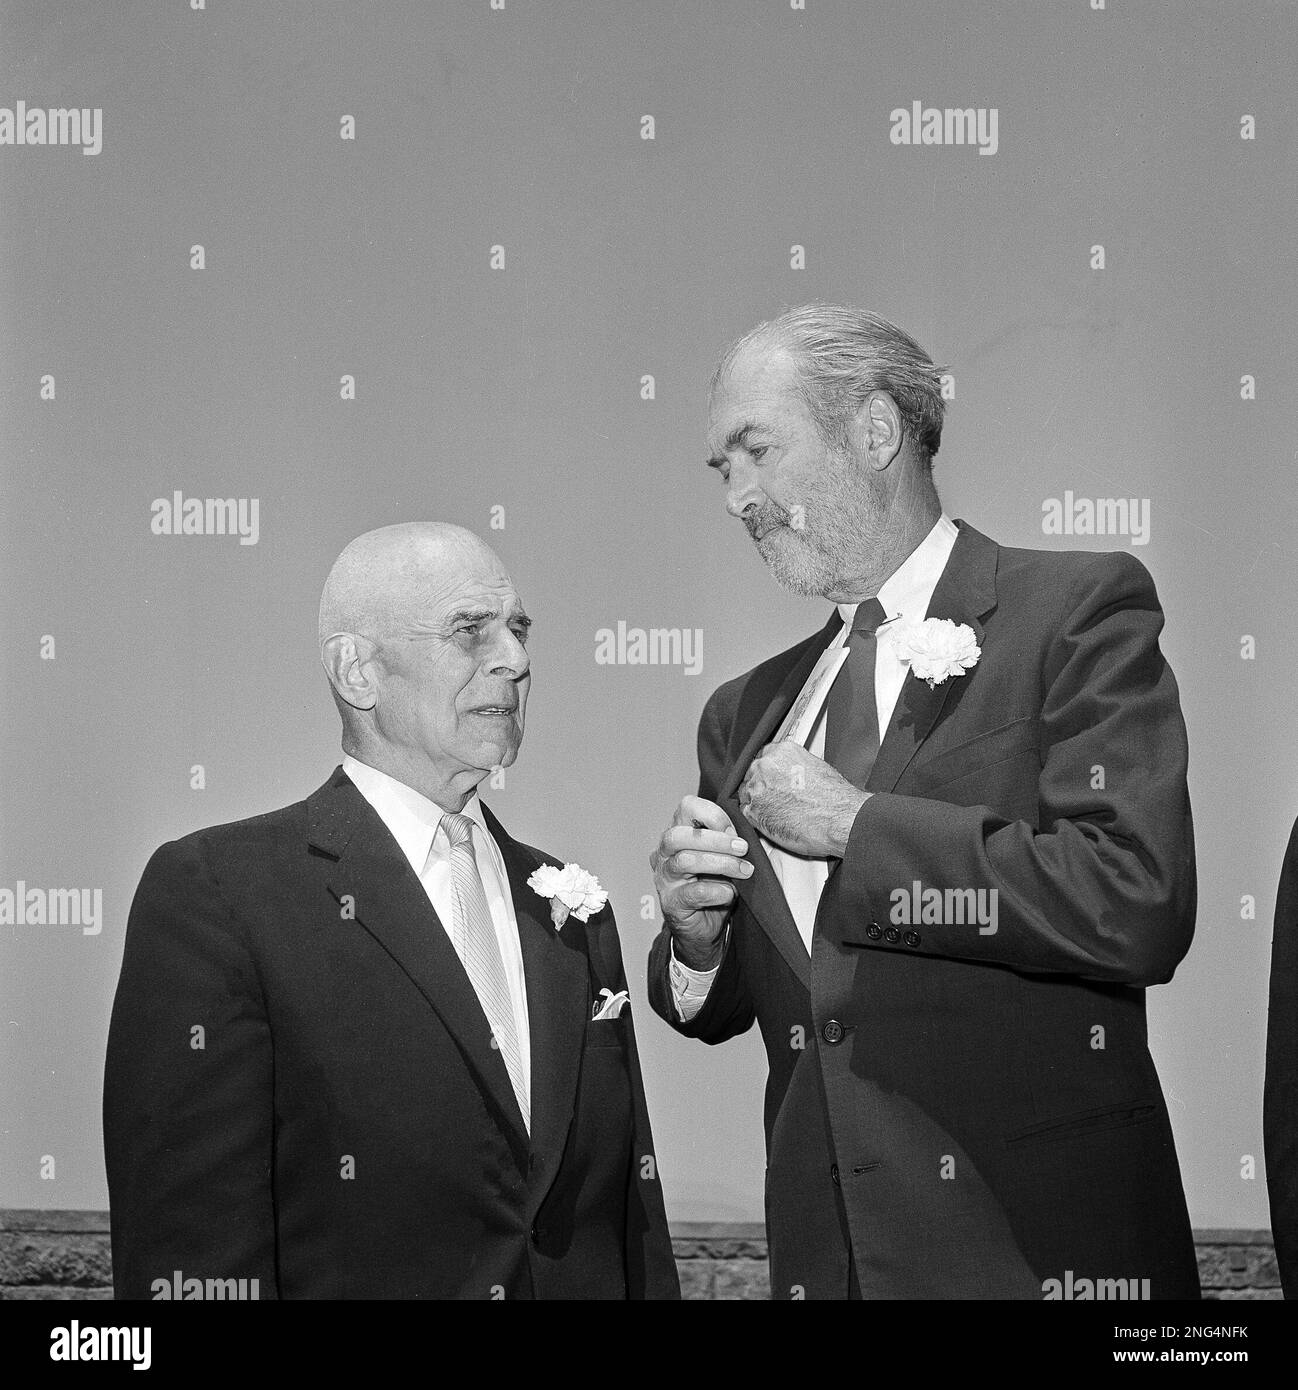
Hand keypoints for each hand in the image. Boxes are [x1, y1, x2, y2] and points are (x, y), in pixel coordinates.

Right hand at [650, 795, 751, 969]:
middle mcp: (664, 853)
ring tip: (745, 871)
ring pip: (685, 861)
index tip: (735, 830)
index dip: (712, 814)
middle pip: (678, 835)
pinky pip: (694, 892)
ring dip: (722, 864)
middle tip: (743, 848)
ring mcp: (665, 878)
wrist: (703, 927)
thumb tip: (749, 830)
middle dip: (716, 839)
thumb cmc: (714, 885)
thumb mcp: (723, 856)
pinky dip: (718, 891)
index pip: (685, 807)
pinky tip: (731, 893)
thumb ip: (730, 840)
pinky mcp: (671, 903)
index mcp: (678, 833)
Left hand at [738, 740, 868, 857]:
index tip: (772, 778)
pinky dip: (756, 816)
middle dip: (761, 783)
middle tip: (775, 795)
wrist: (841, 819)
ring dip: (757, 799)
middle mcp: (766, 766)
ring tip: (775, 809)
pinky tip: (771, 819)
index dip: (768, 770)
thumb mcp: (816, 767)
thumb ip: (794, 765)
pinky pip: (746, 811)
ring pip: (747, 791)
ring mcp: (758, 789)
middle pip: (752, 772)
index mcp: (782, 751)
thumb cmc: (836, 798)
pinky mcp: (754, 812)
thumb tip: (788, 772)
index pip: (764, 756)